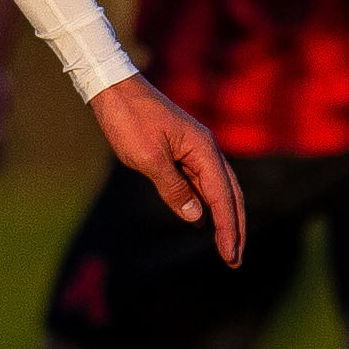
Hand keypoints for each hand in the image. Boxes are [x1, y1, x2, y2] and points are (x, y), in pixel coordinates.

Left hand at [91, 77, 243, 264]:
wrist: (114, 87)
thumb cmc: (129, 120)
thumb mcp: (147, 158)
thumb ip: (173, 188)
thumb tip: (196, 218)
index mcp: (203, 150)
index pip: (222, 197)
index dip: (228, 228)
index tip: (230, 256)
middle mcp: (206, 149)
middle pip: (229, 194)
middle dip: (234, 227)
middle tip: (234, 260)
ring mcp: (195, 148)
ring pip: (218, 188)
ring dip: (223, 216)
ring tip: (227, 245)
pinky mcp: (182, 149)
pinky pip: (201, 180)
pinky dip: (207, 201)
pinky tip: (203, 217)